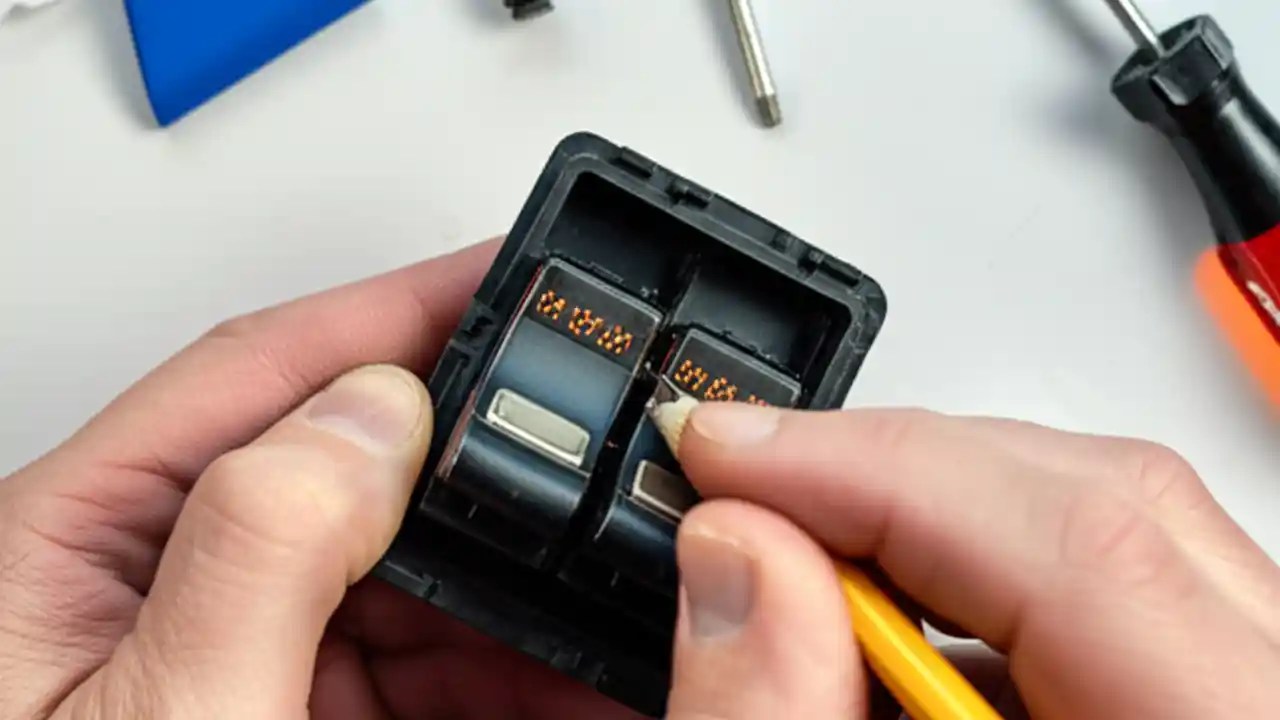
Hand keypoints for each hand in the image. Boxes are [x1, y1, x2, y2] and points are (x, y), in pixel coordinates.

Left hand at [0, 241, 639, 718]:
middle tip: (601, 452)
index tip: (512, 281)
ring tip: (619, 576)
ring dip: (521, 576)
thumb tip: (372, 412)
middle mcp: (164, 582)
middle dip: (494, 461)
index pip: (263, 374)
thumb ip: (257, 546)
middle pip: (360, 468)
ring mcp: (239, 654)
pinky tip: (583, 670)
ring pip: (413, 572)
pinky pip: (427, 667)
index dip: (401, 310)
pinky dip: (513, 665)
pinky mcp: (292, 715)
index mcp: (81, 540)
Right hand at [663, 405, 1279, 718]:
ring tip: (802, 560)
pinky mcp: (1210, 695)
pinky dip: (980, 587)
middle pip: (1109, 505)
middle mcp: (1268, 712)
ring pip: (1114, 530)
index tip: (730, 450)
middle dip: (892, 478)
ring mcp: (1254, 698)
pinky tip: (890, 624)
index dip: (881, 468)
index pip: (1085, 545)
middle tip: (746, 490)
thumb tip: (736, 564)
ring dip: (933, 529)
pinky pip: (1114, 593)